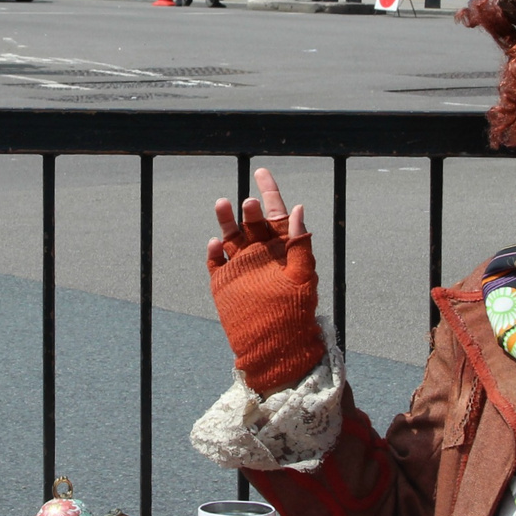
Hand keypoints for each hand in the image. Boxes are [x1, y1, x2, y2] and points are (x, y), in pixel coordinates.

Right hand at [207, 169, 323, 394]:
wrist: (277, 344)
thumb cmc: (296, 311)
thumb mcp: (303, 275)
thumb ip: (300, 243)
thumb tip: (298, 208)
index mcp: (283, 247)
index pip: (277, 212)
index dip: (270, 191)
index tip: (262, 171)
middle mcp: (261, 252)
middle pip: (252, 221)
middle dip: (250, 210)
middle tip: (250, 205)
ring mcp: (241, 265)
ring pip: (230, 235)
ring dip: (225, 220)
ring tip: (223, 203)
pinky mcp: (224, 281)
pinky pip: (215, 260)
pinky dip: (213, 250)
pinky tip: (215, 243)